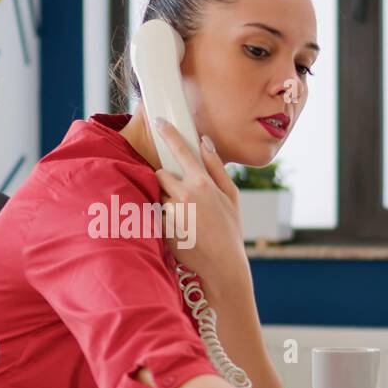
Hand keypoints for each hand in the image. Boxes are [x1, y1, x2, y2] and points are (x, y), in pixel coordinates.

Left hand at [152, 118, 247, 291]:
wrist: (222, 265)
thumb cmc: (230, 229)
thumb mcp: (232, 196)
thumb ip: (216, 167)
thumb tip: (204, 141)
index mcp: (202, 183)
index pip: (180, 151)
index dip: (168, 133)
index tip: (159, 122)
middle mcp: (184, 195)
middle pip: (161, 174)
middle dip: (168, 181)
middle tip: (182, 197)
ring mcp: (171, 213)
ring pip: (158, 195)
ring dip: (166, 201)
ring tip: (185, 218)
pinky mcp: (162, 229)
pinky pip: (156, 215)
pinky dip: (163, 219)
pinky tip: (180, 230)